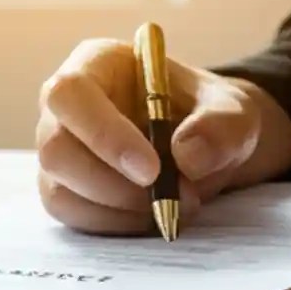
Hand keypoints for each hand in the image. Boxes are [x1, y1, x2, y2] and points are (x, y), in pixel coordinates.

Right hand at [36, 38, 290, 234]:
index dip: (102, 133)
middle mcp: (66, 107)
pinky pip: (72, 215)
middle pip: (55, 149)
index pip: (71, 93)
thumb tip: (187, 155)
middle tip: (173, 198)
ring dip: (119, 210)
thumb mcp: (234, 111)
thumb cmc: (210, 115)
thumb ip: (221, 126)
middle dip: (114, 185)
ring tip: (173, 206)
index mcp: (97, 64)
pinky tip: (150, 215)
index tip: (151, 170)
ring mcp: (60, 150)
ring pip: (59, 190)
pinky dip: (114, 225)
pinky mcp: (66, 189)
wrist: (208, 147)